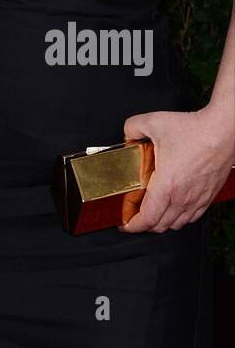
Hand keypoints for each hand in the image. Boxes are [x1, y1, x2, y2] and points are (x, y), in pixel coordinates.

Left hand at [119, 103, 234, 232]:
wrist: (223, 131)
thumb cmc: (195, 129)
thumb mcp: (153, 122)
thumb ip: (132, 127)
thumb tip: (126, 134)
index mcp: (167, 185)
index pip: (148, 219)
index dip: (133, 226)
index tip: (124, 223)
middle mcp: (183, 197)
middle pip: (160, 226)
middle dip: (144, 225)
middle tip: (134, 216)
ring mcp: (197, 199)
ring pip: (177, 224)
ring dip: (162, 222)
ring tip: (152, 213)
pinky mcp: (208, 197)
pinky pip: (192, 217)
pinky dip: (179, 218)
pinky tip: (174, 208)